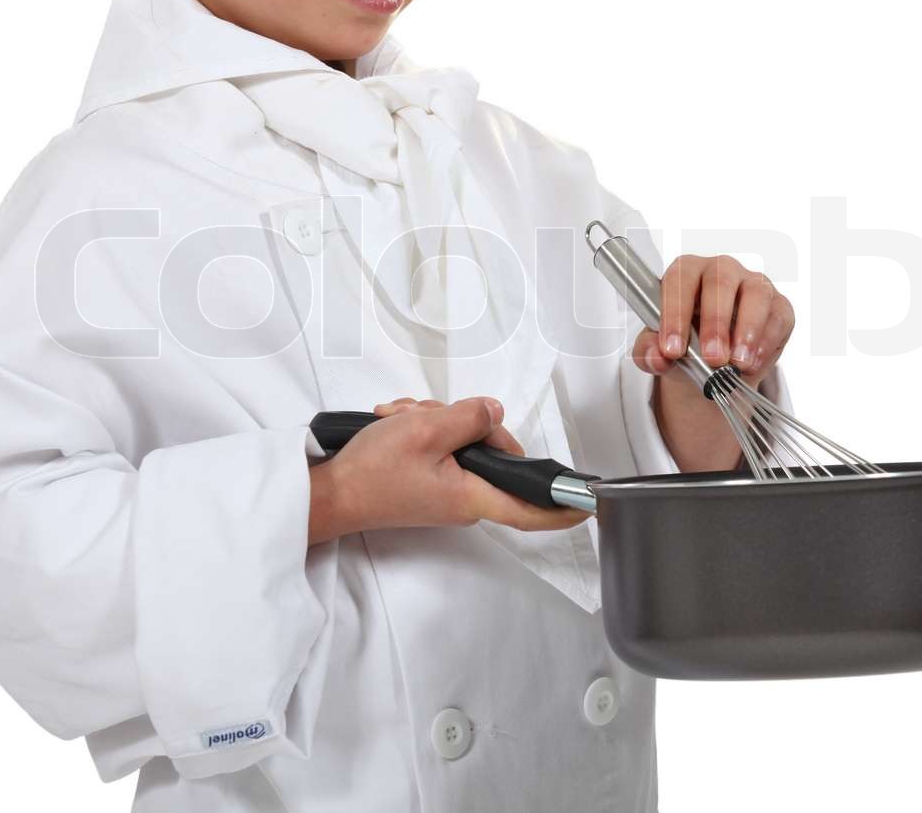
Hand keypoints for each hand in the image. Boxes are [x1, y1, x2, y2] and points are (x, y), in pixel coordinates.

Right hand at [319, 396, 591, 536]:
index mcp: (473, 495)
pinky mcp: (429, 481)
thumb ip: (469, 418)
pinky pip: (442, 446)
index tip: (591, 500)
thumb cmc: (373, 470)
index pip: (530, 508)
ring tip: (402, 418)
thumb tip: (494, 414)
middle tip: (433, 413)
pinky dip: (422, 427)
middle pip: (494, 452)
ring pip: (463, 441)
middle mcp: (465, 498)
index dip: (563, 505)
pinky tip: (397, 421)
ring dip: (435, 420)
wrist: (330, 491)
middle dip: (468, 421)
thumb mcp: (425, 430)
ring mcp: (446, 490)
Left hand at [631, 254, 794, 387]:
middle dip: (715, 323)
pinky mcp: (779, 306)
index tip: (671, 349)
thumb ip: (649, 351)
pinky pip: (778, 317)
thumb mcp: (661, 350)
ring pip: (756, 295)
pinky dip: (767, 342)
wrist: (715, 366)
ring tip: (737, 363)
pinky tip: (753, 363)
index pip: (679, 280)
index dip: (675, 313)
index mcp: (687, 272)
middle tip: (711, 358)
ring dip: (747, 331)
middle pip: (720, 282)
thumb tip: (656, 358)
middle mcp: (721, 270)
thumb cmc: (686, 345)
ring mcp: (754, 285)